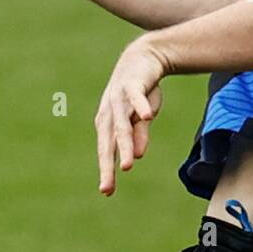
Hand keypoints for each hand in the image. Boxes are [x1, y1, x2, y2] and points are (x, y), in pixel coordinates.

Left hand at [95, 39, 166, 195]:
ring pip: (121, 124)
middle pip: (108, 142)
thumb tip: (138, 156)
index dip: (106, 170)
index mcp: (108, 123)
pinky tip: (146, 117)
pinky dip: (140, 106)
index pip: (105, 150)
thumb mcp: (140, 118)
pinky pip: (136, 97)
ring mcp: (119, 98)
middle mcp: (109, 113)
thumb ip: (138, 135)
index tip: (107, 192)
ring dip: (124, 144)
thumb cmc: (139, 94)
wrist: (143, 59)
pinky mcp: (132, 84)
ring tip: (127, 164)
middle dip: (107, 165)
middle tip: (107, 187)